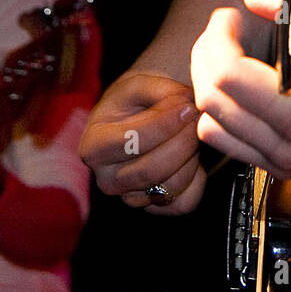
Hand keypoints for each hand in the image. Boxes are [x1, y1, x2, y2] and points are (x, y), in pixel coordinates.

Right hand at [79, 72, 203, 214]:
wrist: (140, 117)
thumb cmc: (137, 100)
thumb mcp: (139, 83)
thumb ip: (158, 89)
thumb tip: (183, 105)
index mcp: (93, 146)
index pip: (131, 142)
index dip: (164, 124)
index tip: (188, 106)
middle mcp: (106, 179)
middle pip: (151, 169)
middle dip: (183, 140)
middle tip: (197, 116)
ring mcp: (129, 198)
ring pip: (171, 187)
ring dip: (191, 155)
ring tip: (193, 131)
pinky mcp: (155, 208)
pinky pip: (184, 202)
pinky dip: (197, 179)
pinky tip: (192, 156)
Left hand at [191, 0, 290, 183]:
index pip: (230, 78)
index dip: (219, 39)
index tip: (229, 16)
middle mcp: (285, 145)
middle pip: (212, 98)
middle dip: (206, 53)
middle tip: (223, 28)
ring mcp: (279, 161)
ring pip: (212, 122)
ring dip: (207, 81)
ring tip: (223, 53)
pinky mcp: (278, 167)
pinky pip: (226, 141)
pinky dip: (218, 110)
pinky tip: (234, 87)